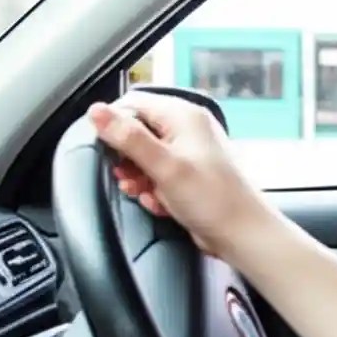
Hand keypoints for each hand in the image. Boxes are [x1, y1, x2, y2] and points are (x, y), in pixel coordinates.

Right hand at [87, 91, 274, 259]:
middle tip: (129, 177)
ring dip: (139, 179)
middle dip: (127, 159)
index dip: (114, 125)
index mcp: (183, 115)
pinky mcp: (188, 175)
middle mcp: (187, 129)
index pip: (133, 103)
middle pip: (136, 133)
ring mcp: (188, 152)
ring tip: (147, 193)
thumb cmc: (211, 197)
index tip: (108, 150)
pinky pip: (157, 177)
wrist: (240, 232)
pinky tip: (161, 204)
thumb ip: (128, 137)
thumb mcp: (163, 165)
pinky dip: (154, 190)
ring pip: (144, 159)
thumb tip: (96, 111)